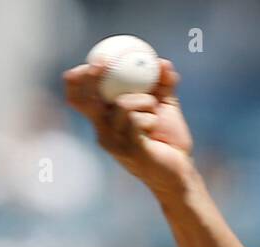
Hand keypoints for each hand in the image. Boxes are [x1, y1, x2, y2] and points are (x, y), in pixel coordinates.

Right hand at [63, 58, 193, 198]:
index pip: (77, 98)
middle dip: (91, 77)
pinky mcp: (129, 150)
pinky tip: (155, 126)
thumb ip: (163, 85)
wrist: (182, 171)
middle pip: (84, 100)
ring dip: (143, 100)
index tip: (94, 60)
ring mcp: (114, 143)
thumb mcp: (166, 107)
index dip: (77, 79)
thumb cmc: (170, 141)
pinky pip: (136, 121)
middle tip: (104, 63)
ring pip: (121, 104)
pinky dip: (150, 117)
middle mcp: (103, 131)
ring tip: (153, 111)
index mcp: (105, 119)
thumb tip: (163, 63)